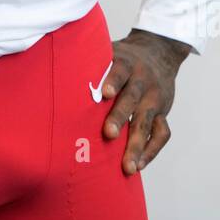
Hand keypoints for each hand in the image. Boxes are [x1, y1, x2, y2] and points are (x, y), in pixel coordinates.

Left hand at [100, 28, 191, 174]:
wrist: (158, 53)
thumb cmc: (123, 59)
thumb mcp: (110, 52)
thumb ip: (91, 62)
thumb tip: (55, 72)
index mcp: (126, 63)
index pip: (120, 71)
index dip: (113, 80)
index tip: (105, 94)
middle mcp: (142, 80)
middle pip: (132, 98)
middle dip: (120, 116)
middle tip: (108, 134)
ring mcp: (154, 97)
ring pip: (147, 122)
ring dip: (137, 145)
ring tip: (127, 167)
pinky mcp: (163, 112)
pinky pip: (162, 133)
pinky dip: (152, 150)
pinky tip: (139, 165)